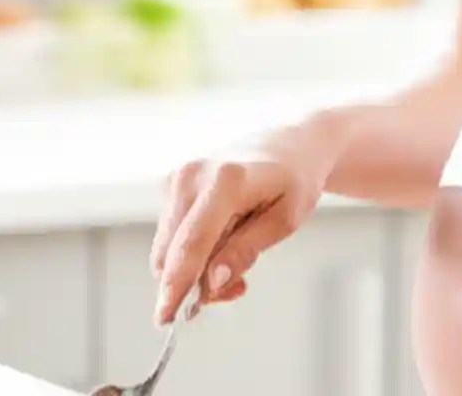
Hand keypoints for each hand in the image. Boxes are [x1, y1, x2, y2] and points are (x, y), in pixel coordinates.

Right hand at [150, 137, 330, 324]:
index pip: (192, 242)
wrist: (289, 145)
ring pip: (168, 247)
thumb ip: (245, 250)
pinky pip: (172, 235)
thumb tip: (212, 282)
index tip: (167, 317)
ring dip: (195, 269)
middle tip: (237, 288)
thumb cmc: (294, 179)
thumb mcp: (285, 219)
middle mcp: (192, 175)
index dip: (177, 284)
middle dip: (194, 282)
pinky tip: (224, 244)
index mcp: (226, 180)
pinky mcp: (171, 184)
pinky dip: (192, 252)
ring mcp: (177, 177)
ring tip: (237, 263)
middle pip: (172, 250)